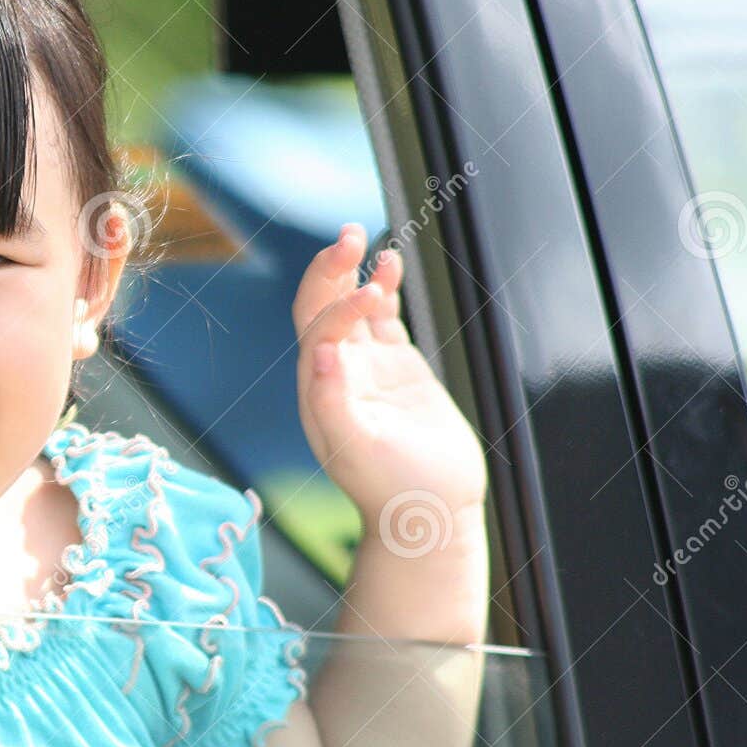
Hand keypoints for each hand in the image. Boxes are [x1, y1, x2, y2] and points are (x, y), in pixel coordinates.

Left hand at [292, 224, 486, 523]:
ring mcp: (366, 366)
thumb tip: (320, 354)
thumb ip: (333, 402)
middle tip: (347, 236)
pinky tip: (390, 262)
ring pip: (351, 306)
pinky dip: (384, 288)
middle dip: (331, 270)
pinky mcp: (396, 366)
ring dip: (353, 272)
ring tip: (361, 238)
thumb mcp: (357, 450)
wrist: (428, 510)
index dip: (339, 306)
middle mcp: (335, 372)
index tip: (371, 294)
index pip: (318, 330)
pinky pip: (383, 318)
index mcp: (318, 389)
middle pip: (322, 307)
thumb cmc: (391, 488)